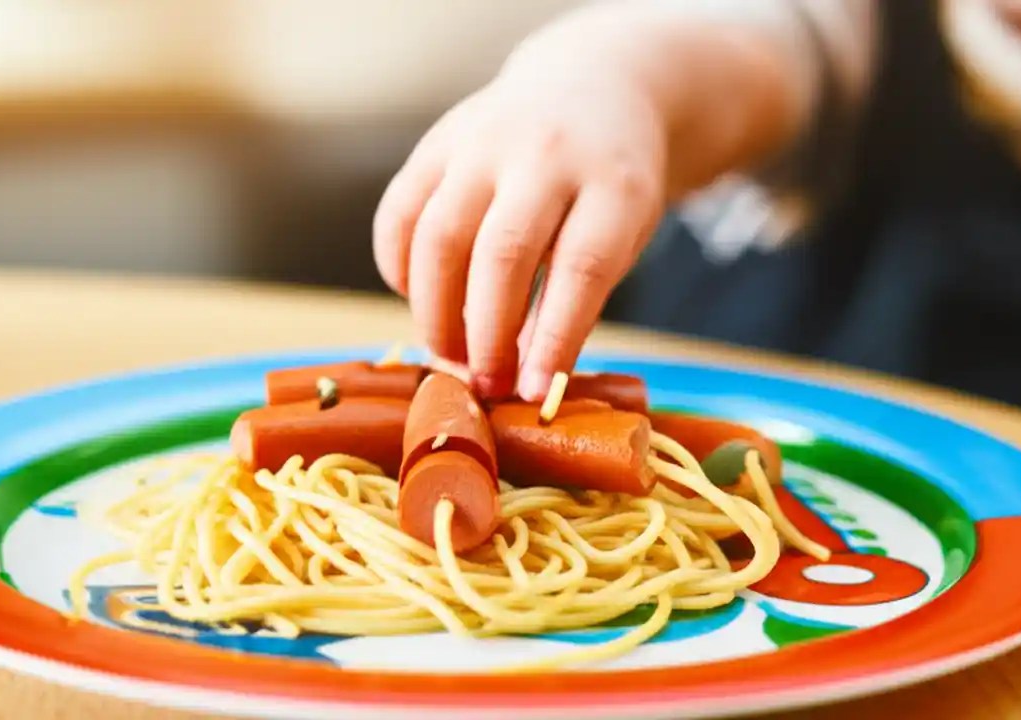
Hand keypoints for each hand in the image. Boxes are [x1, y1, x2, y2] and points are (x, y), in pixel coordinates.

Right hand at [373, 49, 666, 400]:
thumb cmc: (608, 187)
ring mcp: (485, 140)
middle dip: (486, 334)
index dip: (554, 340)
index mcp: (614, 183)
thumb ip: (572, 300)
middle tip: (483, 386)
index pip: (581, 269)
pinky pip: (400, 213)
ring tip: (449, 355)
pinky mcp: (438, 141)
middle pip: (503, 253)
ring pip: (439, 235)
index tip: (534, 395)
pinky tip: (419, 300)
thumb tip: (519, 383)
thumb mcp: (621, 236)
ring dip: (435, 311)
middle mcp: (547, 153)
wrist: (593, 85)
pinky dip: (400, 269)